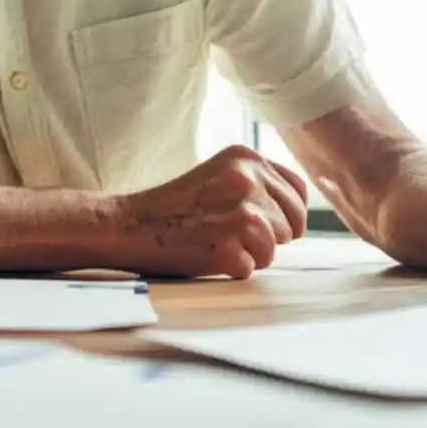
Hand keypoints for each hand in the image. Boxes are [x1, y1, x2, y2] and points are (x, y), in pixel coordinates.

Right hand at [108, 145, 307, 278]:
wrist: (128, 224)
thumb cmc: (175, 205)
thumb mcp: (219, 174)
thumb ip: (257, 182)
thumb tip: (298, 212)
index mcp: (247, 158)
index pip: (298, 192)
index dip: (287, 214)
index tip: (266, 222)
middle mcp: (247, 180)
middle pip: (293, 225)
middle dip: (270, 236)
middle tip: (229, 232)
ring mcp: (240, 214)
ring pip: (274, 251)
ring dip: (250, 254)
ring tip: (215, 241)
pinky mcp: (228, 247)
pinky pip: (251, 269)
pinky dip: (231, 268)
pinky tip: (205, 253)